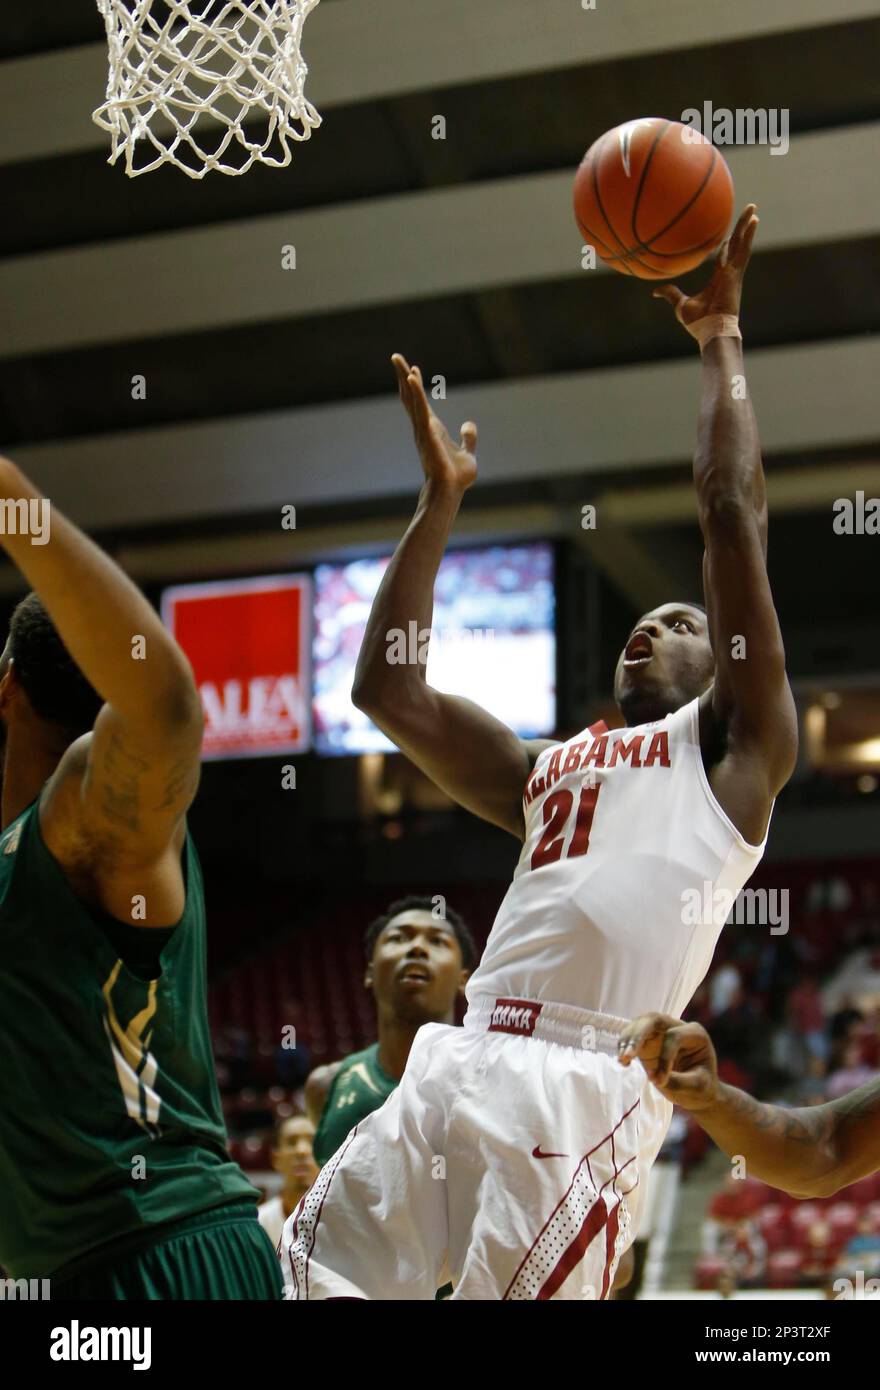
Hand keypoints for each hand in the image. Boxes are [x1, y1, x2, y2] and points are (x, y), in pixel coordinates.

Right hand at [392, 353, 476, 493]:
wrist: (451, 490)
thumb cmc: (456, 477)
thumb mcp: (468, 453)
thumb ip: (468, 438)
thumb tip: (468, 425)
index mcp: (432, 429)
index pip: (420, 403)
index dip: (416, 386)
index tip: (413, 370)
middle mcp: (424, 426)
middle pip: (410, 396)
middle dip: (403, 376)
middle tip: (396, 357)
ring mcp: (423, 429)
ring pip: (412, 398)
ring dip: (405, 377)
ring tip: (398, 359)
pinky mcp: (427, 432)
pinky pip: (420, 408)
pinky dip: (416, 392)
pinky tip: (412, 377)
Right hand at [618, 1013, 719, 1110]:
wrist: (697, 1091)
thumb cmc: (702, 1087)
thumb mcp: (698, 1086)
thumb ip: (679, 1081)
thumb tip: (655, 1078)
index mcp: (695, 1033)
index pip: (674, 1037)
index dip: (665, 1057)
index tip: (660, 1082)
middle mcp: (677, 1027)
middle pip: (654, 1020)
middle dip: (638, 1035)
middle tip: (629, 1054)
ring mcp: (661, 1032)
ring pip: (640, 1024)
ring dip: (628, 1040)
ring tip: (623, 1059)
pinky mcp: (648, 1041)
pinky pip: (633, 1037)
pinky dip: (624, 1046)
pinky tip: (623, 1061)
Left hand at [652, 203, 758, 328]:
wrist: (710, 330)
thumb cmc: (698, 322)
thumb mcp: (680, 305)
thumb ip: (671, 294)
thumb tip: (655, 291)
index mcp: (719, 279)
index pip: (724, 257)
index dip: (727, 245)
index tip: (729, 234)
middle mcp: (729, 273)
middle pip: (736, 246)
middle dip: (741, 229)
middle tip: (747, 212)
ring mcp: (734, 272)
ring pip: (742, 244)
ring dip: (747, 226)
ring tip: (752, 208)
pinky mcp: (736, 272)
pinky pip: (743, 249)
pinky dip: (749, 235)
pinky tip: (754, 221)